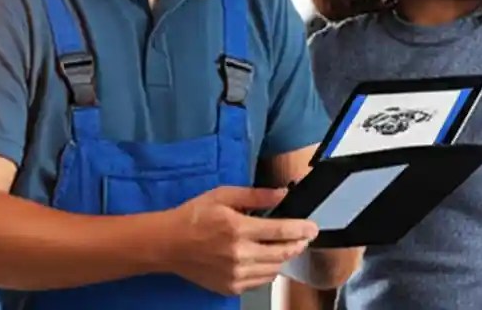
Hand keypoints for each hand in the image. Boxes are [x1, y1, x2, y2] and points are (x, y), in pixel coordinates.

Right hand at [162, 186, 318, 295]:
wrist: (168, 244)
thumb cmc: (195, 215)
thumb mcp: (223, 195)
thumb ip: (255, 196)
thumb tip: (282, 194)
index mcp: (238, 228)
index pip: (280, 231)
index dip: (301, 229)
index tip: (313, 228)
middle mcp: (239, 255)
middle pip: (281, 253)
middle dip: (297, 244)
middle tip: (304, 237)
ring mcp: (235, 275)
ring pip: (274, 270)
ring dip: (284, 258)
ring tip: (286, 247)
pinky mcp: (230, 287)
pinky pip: (260, 281)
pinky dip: (268, 271)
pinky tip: (266, 260)